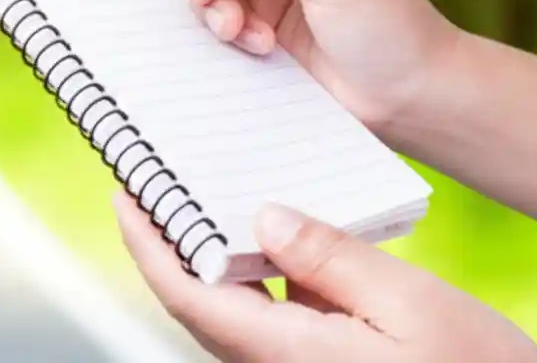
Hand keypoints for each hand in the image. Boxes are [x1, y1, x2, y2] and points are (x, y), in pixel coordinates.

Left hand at [114, 194, 536, 361]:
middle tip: (154, 189)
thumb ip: (332, 258)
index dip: (146, 247)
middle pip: (199, 302)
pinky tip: (278, 239)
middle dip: (169, 245)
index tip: (125, 199)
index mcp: (285, 353)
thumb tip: (265, 218)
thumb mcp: (411, 303)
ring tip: (204, 200)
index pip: (186, 296)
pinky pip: (272, 316)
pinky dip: (262, 275)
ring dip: (212, 258)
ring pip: (233, 308)